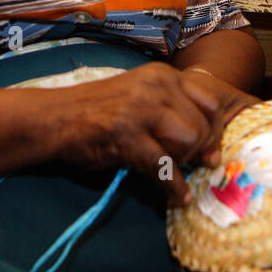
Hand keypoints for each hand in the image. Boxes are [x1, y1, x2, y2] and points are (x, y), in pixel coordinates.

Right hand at [53, 63, 254, 206]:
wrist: (56, 117)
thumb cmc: (101, 111)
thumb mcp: (142, 97)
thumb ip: (174, 113)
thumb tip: (211, 150)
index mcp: (163, 76)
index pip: (210, 103)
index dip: (214, 131)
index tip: (210, 150)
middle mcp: (156, 86)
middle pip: (202, 126)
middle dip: (199, 151)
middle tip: (190, 165)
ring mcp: (140, 109)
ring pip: (189, 141)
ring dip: (185, 163)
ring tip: (174, 171)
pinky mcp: (126, 134)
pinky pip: (164, 165)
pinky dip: (174, 186)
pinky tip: (177, 196)